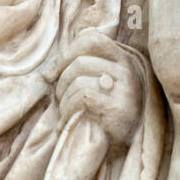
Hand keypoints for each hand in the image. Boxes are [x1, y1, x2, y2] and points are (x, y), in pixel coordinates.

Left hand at [55, 30, 143, 148]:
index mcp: (123, 58)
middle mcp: (127, 70)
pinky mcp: (118, 107)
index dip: (66, 53)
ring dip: (63, 99)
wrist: (129, 141)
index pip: (91, 39)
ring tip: (65, 112)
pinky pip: (82, 97)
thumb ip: (88, 66)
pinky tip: (68, 121)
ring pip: (79, 80)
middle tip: (59, 98)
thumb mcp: (105, 82)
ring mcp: (125, 88)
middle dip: (61, 81)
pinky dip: (67, 110)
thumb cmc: (109, 109)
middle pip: (80, 62)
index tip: (53, 74)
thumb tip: (51, 69)